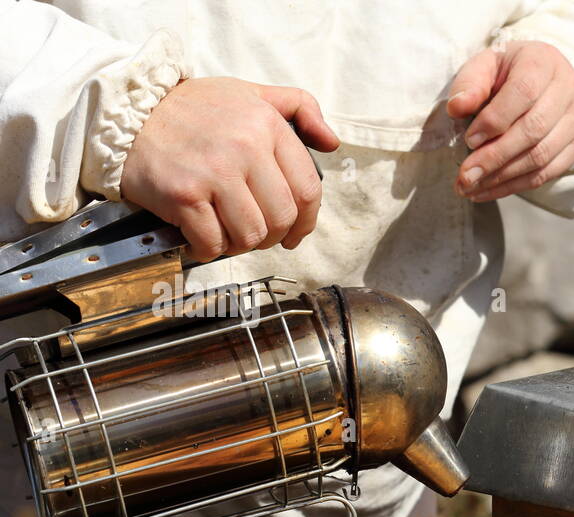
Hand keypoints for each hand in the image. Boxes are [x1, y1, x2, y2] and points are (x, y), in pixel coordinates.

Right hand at [120, 77, 339, 261]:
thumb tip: (332, 142)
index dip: (306, 221)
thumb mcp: (249, 93)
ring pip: (251, 235)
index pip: (307, 190)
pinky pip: (212, 242)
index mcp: (267, 125)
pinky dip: (208, 250)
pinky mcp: (183, 195)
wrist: (126, 111)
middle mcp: (245, 148)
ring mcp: (214, 173)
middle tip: (254, 234)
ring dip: (240, 245)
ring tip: (225, 233)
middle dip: (271, 236)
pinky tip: (199, 239)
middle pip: (281, 218)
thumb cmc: (192, 109)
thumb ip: (299, 108)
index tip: (295, 233)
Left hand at [448, 41, 573, 202]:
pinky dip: (515, 185)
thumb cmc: (507, 72)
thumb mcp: (485, 66)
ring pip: (541, 156)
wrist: (540, 78)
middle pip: (534, 130)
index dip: (495, 119)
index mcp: (543, 62)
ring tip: (471, 187)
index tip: (469, 140)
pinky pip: (547, 173)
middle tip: (466, 175)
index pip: (523, 92)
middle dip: (496, 156)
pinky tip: (488, 190)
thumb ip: (470, 83)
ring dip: (503, 177)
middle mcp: (567, 90)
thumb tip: (456, 108)